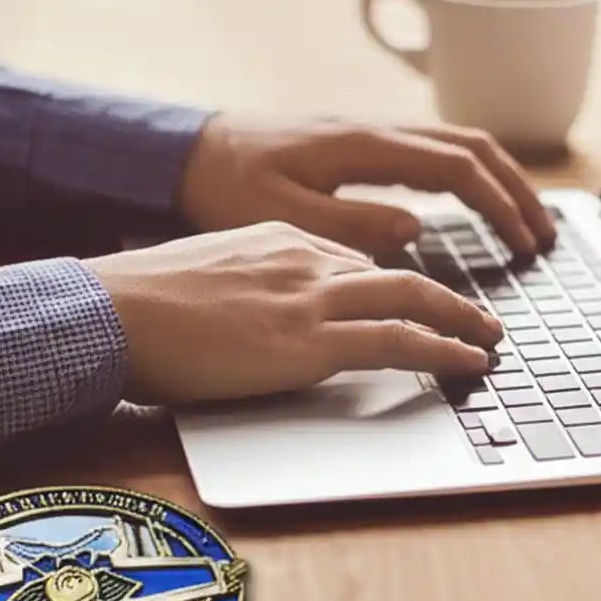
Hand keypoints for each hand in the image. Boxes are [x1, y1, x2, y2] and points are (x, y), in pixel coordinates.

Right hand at [83, 221, 503, 404]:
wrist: (111, 312)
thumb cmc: (139, 303)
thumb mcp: (205, 275)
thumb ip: (247, 286)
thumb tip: (260, 316)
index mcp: (277, 239)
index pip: (353, 261)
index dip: (392, 287)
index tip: (414, 304)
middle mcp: (304, 258)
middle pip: (397, 271)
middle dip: (447, 294)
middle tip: (479, 315)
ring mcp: (310, 298)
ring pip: (410, 299)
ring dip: (460, 320)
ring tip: (490, 340)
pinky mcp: (309, 341)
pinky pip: (396, 341)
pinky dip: (442, 349)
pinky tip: (468, 361)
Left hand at [177, 117, 555, 255]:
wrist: (186, 153)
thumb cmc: (225, 186)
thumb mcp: (282, 216)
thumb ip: (351, 224)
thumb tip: (417, 230)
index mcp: (363, 147)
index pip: (456, 168)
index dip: (498, 206)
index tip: (524, 245)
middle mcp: (375, 132)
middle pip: (472, 147)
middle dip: (517, 191)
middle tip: (544, 237)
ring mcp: (370, 135)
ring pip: (456, 145)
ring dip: (498, 180)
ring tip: (524, 223)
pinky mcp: (361, 147)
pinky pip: (432, 152)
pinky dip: (468, 176)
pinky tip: (473, 204)